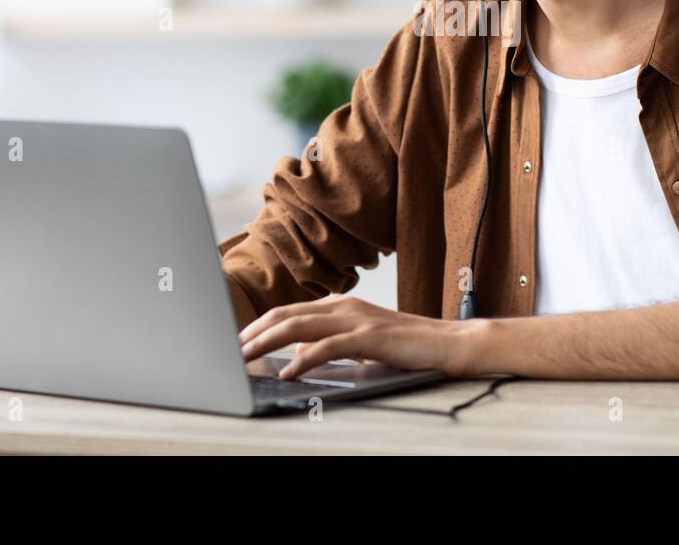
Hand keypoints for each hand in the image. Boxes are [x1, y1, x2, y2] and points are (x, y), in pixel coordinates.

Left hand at [238, 294, 482, 378]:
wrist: (449, 343)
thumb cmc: (407, 346)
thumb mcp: (361, 341)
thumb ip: (330, 342)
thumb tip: (298, 352)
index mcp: (340, 305)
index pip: (288, 311)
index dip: (258, 325)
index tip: (236, 341)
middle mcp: (344, 306)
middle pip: (286, 315)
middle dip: (253, 333)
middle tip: (230, 350)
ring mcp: (357, 319)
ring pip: (300, 326)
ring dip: (267, 342)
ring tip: (246, 358)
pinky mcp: (371, 336)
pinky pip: (328, 347)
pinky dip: (304, 359)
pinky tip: (288, 372)